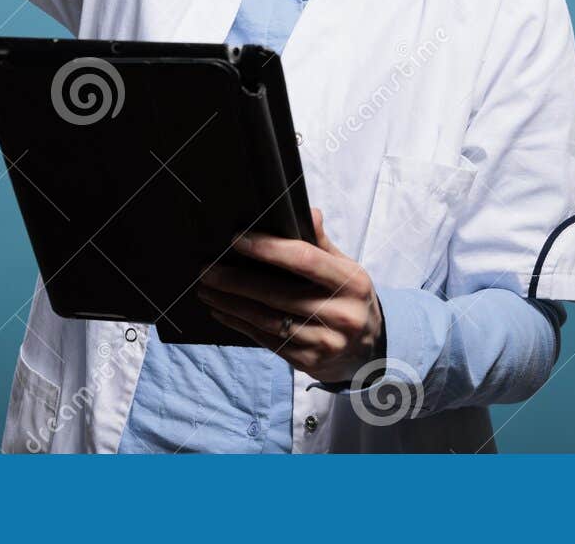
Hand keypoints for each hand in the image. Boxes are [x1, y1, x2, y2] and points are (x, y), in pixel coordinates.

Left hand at [196, 208, 384, 382]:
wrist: (367, 352)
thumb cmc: (349, 300)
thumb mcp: (346, 270)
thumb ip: (322, 243)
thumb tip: (309, 212)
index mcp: (351, 283)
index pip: (305, 260)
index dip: (269, 249)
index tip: (237, 239)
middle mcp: (340, 314)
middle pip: (278, 294)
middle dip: (237, 280)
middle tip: (207, 269)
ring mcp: (324, 342)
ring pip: (267, 320)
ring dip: (231, 305)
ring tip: (206, 290)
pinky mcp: (308, 362)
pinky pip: (267, 341)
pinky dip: (241, 325)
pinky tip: (222, 312)